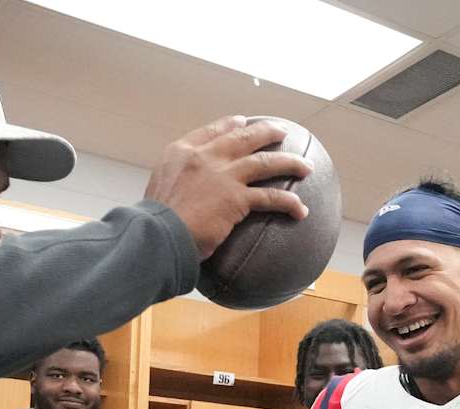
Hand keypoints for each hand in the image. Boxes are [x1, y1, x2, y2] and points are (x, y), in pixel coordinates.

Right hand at [144, 116, 311, 258]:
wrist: (158, 235)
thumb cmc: (154, 220)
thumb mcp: (158, 186)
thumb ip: (175, 179)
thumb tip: (184, 188)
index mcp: (182, 152)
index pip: (213, 131)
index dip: (231, 125)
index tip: (244, 123)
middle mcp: (205, 157)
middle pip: (244, 138)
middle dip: (267, 132)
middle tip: (282, 132)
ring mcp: (223, 175)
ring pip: (265, 162)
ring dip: (289, 162)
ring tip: (305, 166)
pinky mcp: (236, 198)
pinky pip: (270, 197)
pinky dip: (289, 202)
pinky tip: (301, 209)